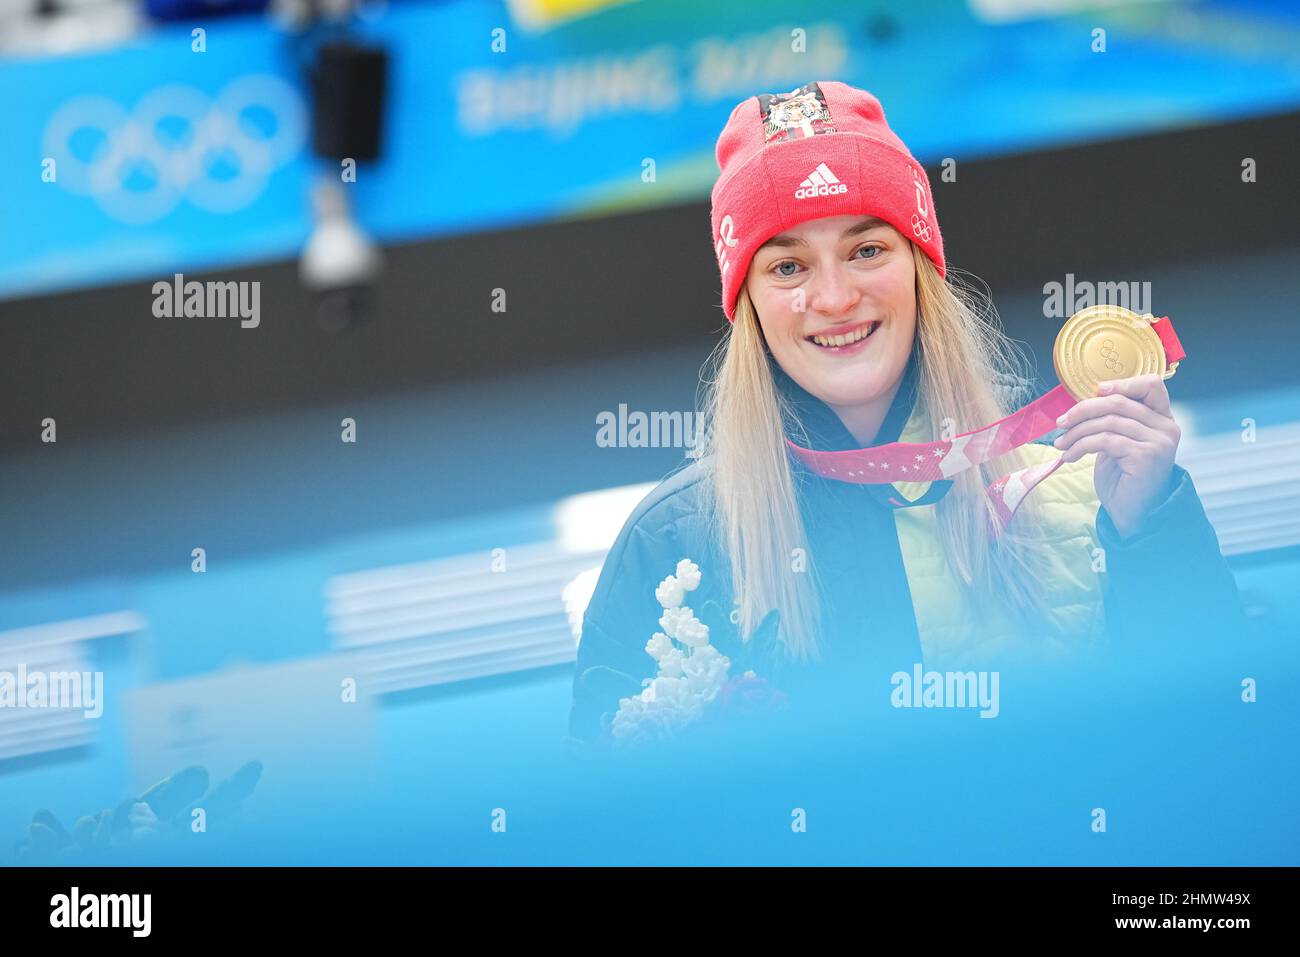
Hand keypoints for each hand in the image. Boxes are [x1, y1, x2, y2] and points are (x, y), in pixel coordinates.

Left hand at [1052, 373, 1180, 539]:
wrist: (1133, 514)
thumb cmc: (1124, 478)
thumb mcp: (1118, 442)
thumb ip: (1113, 420)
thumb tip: (1085, 401)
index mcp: (1162, 419)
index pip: (1151, 385)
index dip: (1122, 383)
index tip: (1095, 391)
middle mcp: (1166, 427)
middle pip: (1119, 402)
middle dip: (1083, 410)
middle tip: (1061, 423)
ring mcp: (1158, 441)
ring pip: (1108, 421)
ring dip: (1077, 432)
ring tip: (1061, 444)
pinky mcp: (1146, 455)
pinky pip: (1105, 440)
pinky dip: (1080, 446)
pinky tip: (1069, 457)